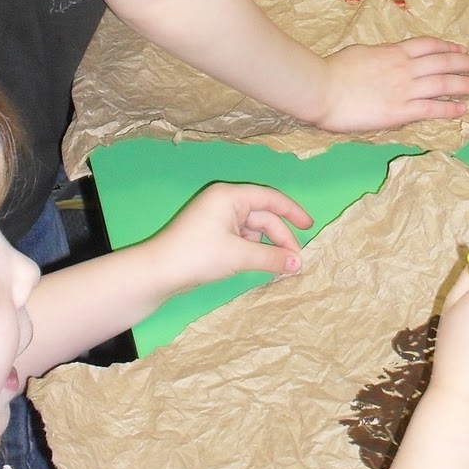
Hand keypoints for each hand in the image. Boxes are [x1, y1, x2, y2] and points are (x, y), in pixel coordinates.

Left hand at [139, 182, 311, 292]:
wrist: (158, 272)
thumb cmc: (198, 255)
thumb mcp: (239, 256)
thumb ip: (272, 258)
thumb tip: (299, 264)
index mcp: (230, 196)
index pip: (270, 198)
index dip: (292, 212)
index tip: (310, 227)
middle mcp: (224, 202)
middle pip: (262, 216)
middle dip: (280, 237)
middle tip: (296, 262)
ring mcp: (216, 219)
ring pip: (252, 229)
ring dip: (267, 246)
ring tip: (280, 267)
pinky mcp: (211, 235)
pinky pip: (241, 238)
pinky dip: (253, 250)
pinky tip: (261, 265)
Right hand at [314, 38, 468, 131]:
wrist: (322, 88)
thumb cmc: (333, 70)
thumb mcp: (360, 54)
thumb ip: (378, 57)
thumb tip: (385, 58)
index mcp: (393, 52)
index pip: (428, 45)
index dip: (448, 46)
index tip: (462, 47)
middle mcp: (405, 68)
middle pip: (444, 62)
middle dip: (467, 62)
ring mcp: (405, 89)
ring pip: (444, 84)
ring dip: (467, 84)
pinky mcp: (400, 111)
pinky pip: (432, 109)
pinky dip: (450, 109)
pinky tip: (464, 110)